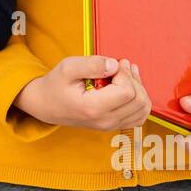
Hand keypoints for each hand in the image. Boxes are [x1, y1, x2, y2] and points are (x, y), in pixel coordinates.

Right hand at [15, 56, 151, 130]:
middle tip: (119, 65)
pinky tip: (128, 85)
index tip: (112, 65)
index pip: (127, 92)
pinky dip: (139, 99)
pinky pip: (139, 116)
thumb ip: (92, 64)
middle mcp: (105, 121)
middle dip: (133, 78)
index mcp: (93, 108)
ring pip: (143, 109)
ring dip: (139, 88)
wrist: (46, 105)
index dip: (124, 74)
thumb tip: (115, 65)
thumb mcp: (68, 67)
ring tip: (125, 74)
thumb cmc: (56, 85)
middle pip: (139, 100)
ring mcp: (111, 125)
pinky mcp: (114, 124)